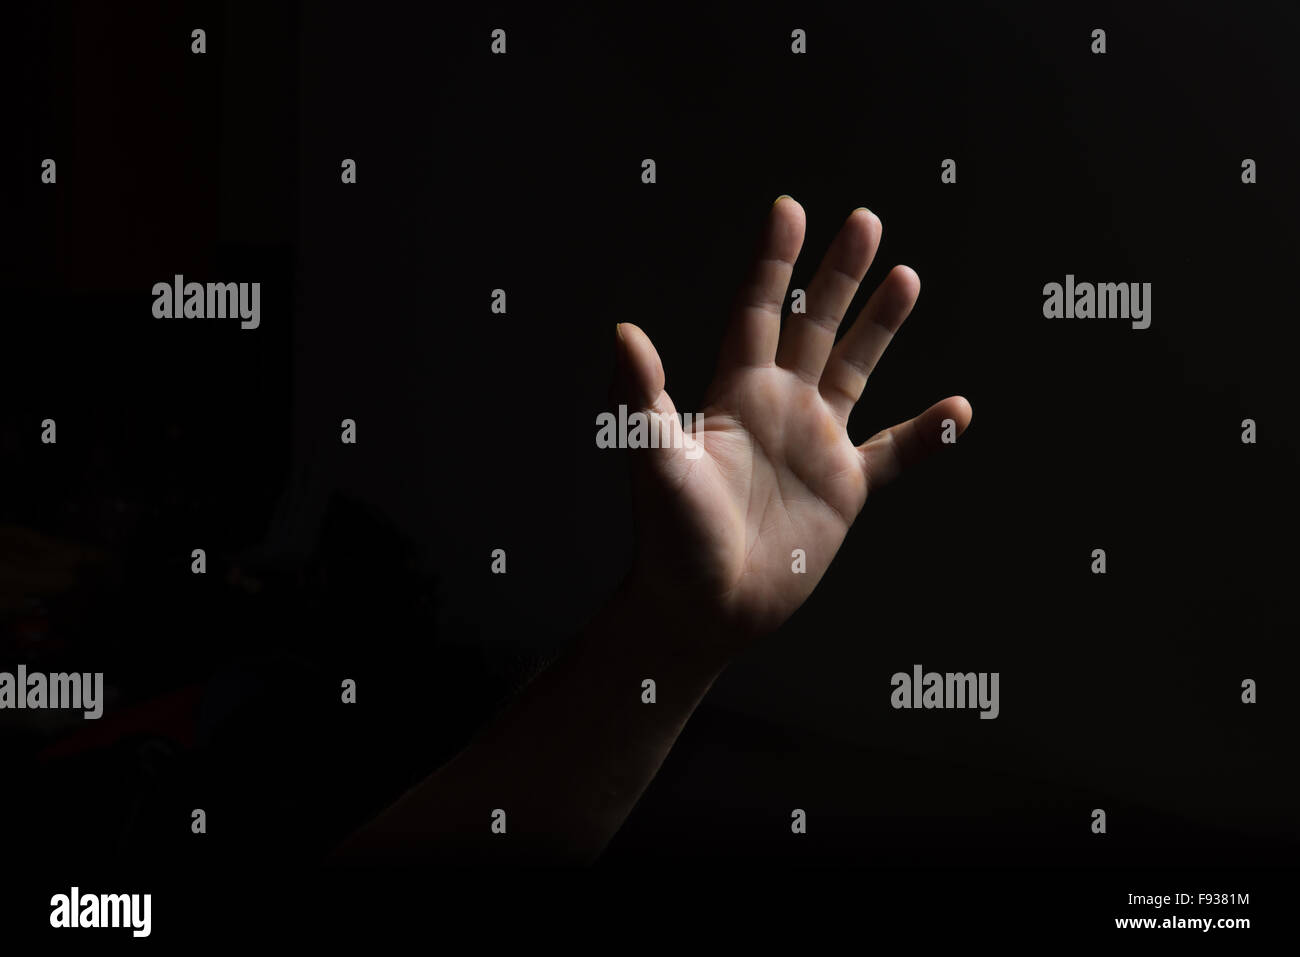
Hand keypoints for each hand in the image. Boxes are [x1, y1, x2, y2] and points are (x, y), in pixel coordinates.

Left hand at [613, 196, 971, 651]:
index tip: (790, 210)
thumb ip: (643, 397)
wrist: (704, 607)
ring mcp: (814, 445)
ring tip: (907, 276)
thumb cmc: (670, 537)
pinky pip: (894, 453)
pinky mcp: (844, 489)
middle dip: (839, 274)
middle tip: (866, 221)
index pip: (758, 312)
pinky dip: (927, 434)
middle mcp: (778, 408)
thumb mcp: (656, 462)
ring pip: (855, 371)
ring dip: (880, 327)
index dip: (774, 263)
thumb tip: (623, 332)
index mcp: (735, 394)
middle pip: (814, 326)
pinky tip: (959, 409)